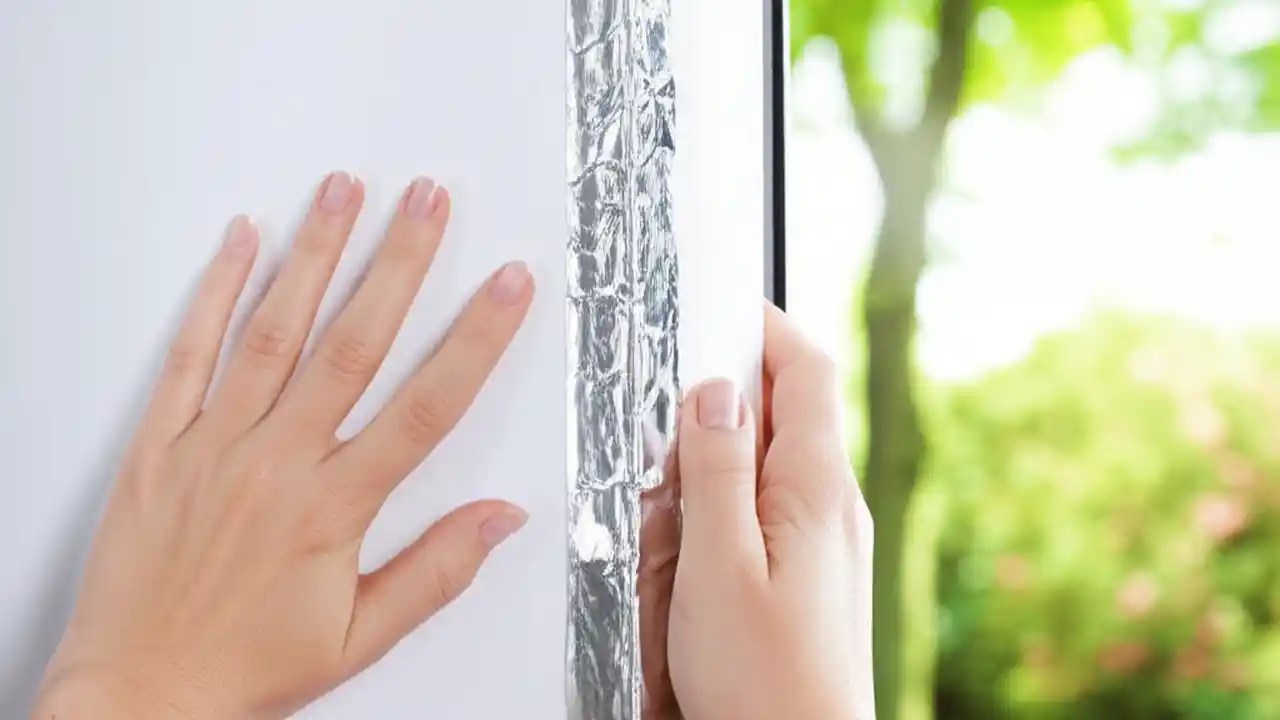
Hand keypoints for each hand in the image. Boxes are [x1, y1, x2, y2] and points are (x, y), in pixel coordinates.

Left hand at [31, 172, 534, 718]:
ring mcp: (214, 444)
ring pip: (274, 330)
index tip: (506, 286)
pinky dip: (215, 291)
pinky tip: (241, 241)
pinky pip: (189, 353)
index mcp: (334, 509)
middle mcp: (276, 462)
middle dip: (400, 262)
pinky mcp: (160, 443)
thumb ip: (436, 572)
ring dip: (316, 254)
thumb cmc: (244, 669)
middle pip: (355, 344)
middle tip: (429, 201)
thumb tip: (500, 520)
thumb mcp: (360, 638)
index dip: (475, 339)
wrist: (138, 696)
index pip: (425, 407)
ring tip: (345, 191)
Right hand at [666, 305, 874, 719]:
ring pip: (777, 458)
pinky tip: (695, 521)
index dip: (767, 324)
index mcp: (818, 487)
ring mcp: (829, 539)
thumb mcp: (719, 567)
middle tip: (670, 390)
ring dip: (726, 445)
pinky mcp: (813, 571)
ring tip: (671, 465)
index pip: (807, 369)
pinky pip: (774, 503)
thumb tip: (717, 394)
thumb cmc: (765, 684)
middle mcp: (835, 504)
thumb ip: (718, 473)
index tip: (720, 302)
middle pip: (790, 409)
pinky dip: (734, 490)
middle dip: (732, 387)